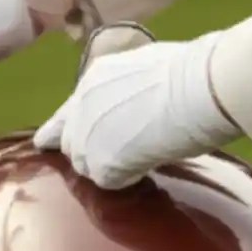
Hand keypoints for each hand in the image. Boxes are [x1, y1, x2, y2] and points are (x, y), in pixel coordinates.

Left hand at [33, 30, 240, 188]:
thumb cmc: (194, 73)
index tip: (49, 141)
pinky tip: (147, 167)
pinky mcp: (102, 162)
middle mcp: (82, 105)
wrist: (203, 86)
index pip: (67, 112)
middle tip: (121, 156)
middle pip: (72, 143)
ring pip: (86, 166)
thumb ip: (128, 87)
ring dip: (109, 167)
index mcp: (94, 78)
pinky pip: (107, 182)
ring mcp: (88, 135)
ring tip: (141, 158)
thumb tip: (136, 96)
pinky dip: (126, 180)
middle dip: (91, 152)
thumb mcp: (147, 68)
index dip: (62, 129)